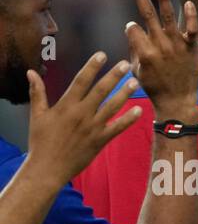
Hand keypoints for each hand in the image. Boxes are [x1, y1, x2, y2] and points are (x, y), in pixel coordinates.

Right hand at [25, 53, 142, 187]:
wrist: (48, 168)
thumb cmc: (40, 141)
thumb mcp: (37, 115)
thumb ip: (37, 93)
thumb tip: (31, 72)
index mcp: (66, 105)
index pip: (81, 80)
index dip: (92, 66)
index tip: (102, 55)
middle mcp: (81, 114)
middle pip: (100, 90)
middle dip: (114, 76)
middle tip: (126, 64)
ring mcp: (93, 127)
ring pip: (112, 106)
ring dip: (125, 94)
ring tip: (135, 83)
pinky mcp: (100, 140)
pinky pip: (118, 128)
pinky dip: (129, 119)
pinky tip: (140, 110)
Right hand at [125, 0, 197, 121]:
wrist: (178, 101)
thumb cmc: (155, 87)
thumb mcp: (136, 70)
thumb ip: (133, 49)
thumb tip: (131, 29)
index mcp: (144, 52)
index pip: (133, 28)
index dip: (131, 27)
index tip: (133, 31)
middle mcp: (159, 46)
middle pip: (147, 15)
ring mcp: (176, 45)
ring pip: (168, 17)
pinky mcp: (191, 48)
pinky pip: (192, 29)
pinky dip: (191, 16)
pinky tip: (188, 2)